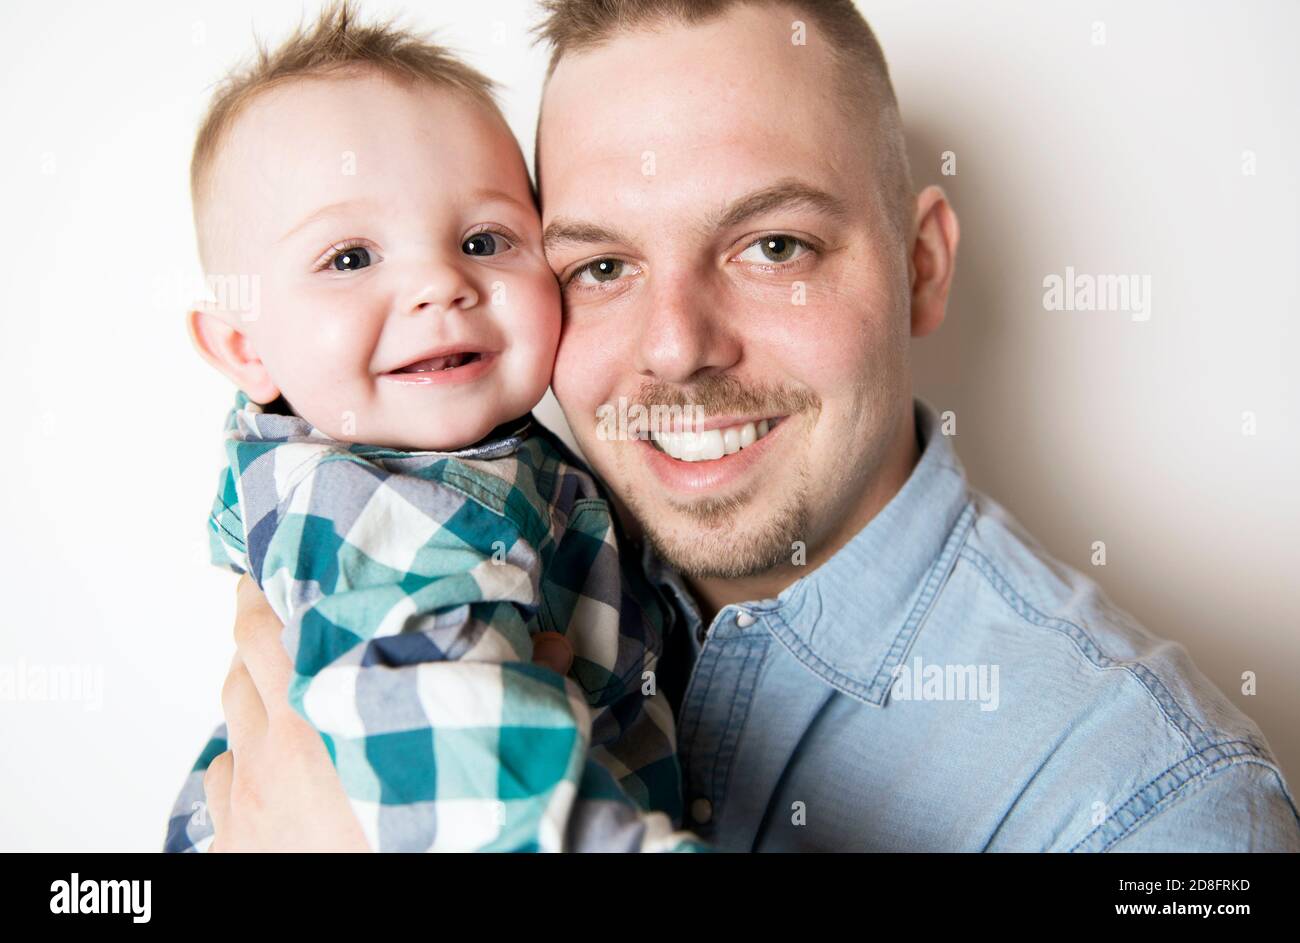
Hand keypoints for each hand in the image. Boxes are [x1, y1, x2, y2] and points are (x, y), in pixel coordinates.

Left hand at [205, 575, 574, 850]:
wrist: (409, 889)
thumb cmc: (437, 836)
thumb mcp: (481, 751)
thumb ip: (507, 690)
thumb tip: (553, 645)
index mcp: (322, 710)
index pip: (266, 627)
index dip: (266, 592)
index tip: (275, 571)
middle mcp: (273, 751)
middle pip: (240, 667)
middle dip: (258, 639)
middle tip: (278, 620)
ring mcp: (248, 800)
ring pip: (230, 724)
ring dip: (253, 703)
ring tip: (284, 696)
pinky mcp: (238, 844)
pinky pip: (219, 783)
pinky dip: (240, 765)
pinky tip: (267, 768)